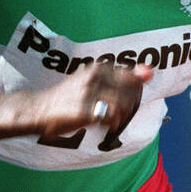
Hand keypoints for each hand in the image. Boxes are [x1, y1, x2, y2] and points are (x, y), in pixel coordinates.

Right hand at [36, 64, 152, 139]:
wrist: (39, 109)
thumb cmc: (68, 97)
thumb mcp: (93, 80)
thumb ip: (123, 77)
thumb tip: (151, 71)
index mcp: (99, 68)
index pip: (131, 77)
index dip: (131, 92)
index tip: (119, 99)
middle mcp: (95, 78)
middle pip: (131, 91)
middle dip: (128, 104)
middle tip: (112, 111)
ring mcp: (90, 94)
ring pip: (123, 104)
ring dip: (120, 115)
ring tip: (106, 117)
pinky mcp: (84, 111)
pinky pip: (111, 117)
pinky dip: (112, 123)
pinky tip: (102, 123)